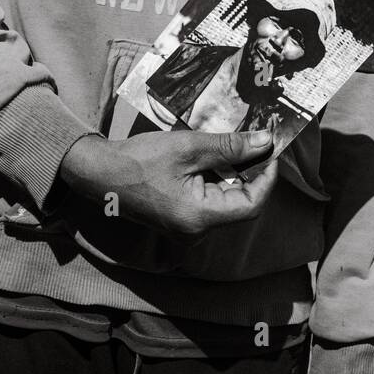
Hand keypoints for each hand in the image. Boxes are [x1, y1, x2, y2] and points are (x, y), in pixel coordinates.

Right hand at [59, 129, 276, 235]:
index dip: (267, 177)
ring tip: (237, 146)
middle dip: (253, 173)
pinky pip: (212, 203)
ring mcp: (189, 229)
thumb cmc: (141, 159)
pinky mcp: (182, 220)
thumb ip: (230, 147)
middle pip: (241, 205)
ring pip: (227, 203)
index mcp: (200, 217)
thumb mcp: (189, 147)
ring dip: (235, 175)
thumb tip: (265, 142)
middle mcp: (197, 231)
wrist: (101, 174)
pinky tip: (216, 158)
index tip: (272, 149)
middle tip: (257, 142)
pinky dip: (219, 180)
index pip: (252, 204)